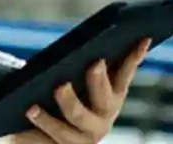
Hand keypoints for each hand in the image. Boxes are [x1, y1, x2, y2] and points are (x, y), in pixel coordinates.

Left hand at [8, 38, 150, 143]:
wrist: (31, 131)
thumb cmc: (52, 94)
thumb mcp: (68, 76)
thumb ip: (77, 63)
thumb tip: (82, 42)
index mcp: (111, 96)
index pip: (125, 73)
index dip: (134, 57)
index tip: (141, 39)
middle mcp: (104, 117)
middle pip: (104, 98)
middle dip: (99, 80)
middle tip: (93, 64)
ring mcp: (86, 136)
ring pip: (79, 118)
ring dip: (68, 102)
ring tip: (54, 89)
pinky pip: (54, 136)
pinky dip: (43, 121)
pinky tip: (31, 109)